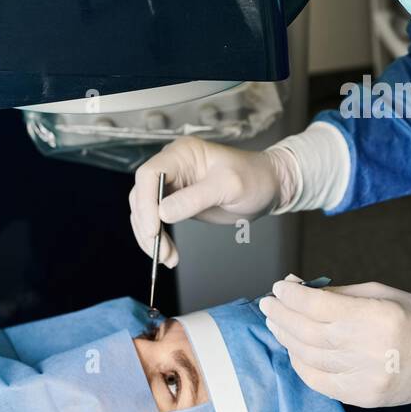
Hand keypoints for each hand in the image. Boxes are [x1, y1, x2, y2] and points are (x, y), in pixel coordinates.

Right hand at [129, 136, 293, 266]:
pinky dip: (158, 239)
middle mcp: (172, 166)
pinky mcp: (177, 202)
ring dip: (151, 237)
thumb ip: (195, 198)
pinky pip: (156, 220)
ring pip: (145, 211)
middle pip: (141, 195)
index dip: (145, 202)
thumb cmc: (255, 178)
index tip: (153, 228)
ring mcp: (173, 185)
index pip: (149, 174)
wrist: (269, 187)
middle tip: (160, 251)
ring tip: (167, 258)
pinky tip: (169, 254)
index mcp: (182, 153)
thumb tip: (163, 213)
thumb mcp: (229, 186)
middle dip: (147, 225)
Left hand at [260, 279, 410, 407]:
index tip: (279, 288)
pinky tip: (293, 349)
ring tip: (276, 323)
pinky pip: (319, 381)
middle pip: (309, 333)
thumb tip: (298, 289)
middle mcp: (370, 349)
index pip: (320, 306)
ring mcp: (365, 377)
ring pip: (309, 357)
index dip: (293, 297)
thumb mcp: (381, 294)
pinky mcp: (362, 396)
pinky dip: (301, 364)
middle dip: (282, 316)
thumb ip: (339, 295)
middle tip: (269, 304)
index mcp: (378, 316)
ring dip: (287, 338)